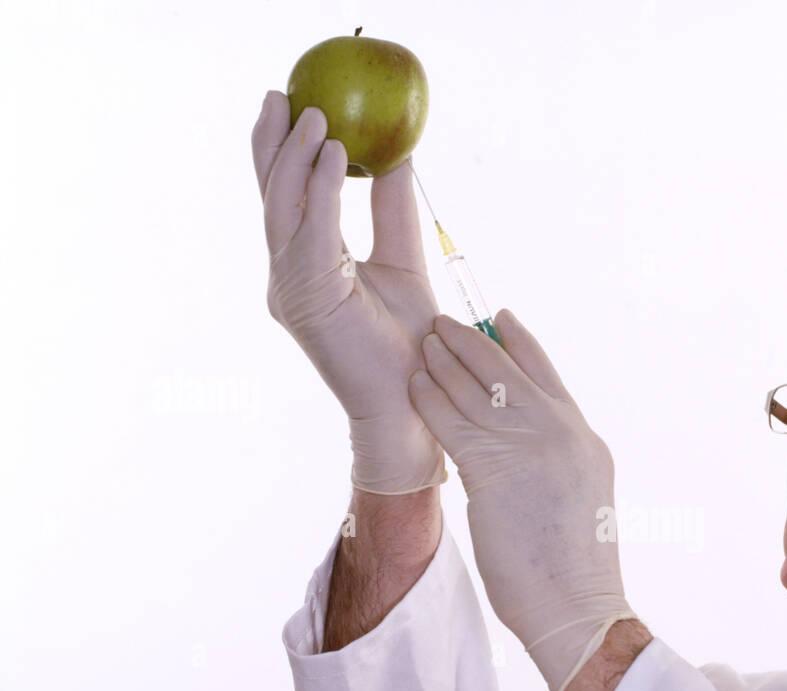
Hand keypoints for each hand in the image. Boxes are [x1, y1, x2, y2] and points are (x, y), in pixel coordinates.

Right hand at [251, 91, 446, 494]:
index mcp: (307, 268)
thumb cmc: (410, 344)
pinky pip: (312, 233)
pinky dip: (321, 192)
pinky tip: (333, 157)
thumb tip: (395, 155)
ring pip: (284, 211)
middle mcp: (290, 277)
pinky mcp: (308, 301)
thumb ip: (392, 212)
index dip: (284, 154)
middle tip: (280, 95)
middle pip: (273, 199)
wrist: (415, 401)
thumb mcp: (403, 261)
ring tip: (314, 118)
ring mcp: (293, 291)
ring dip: (297, 159)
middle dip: (273, 145)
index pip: (288, 202)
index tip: (291, 106)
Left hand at [408, 311, 638, 690]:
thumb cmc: (573, 568)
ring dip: (445, 361)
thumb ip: (554, 460)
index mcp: (583, 439)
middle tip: (444, 322)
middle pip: (508, 369)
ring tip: (423, 342)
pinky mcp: (496, 472)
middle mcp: (561, 433)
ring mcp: (531, 449)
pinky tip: (415, 384)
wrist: (576, 607)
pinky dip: (432, 398)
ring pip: (477, 388)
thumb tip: (524, 447)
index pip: (547, 373)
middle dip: (472, 341)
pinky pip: (454, 422)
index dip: (519, 341)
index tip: (498, 318)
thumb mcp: (577, 496)